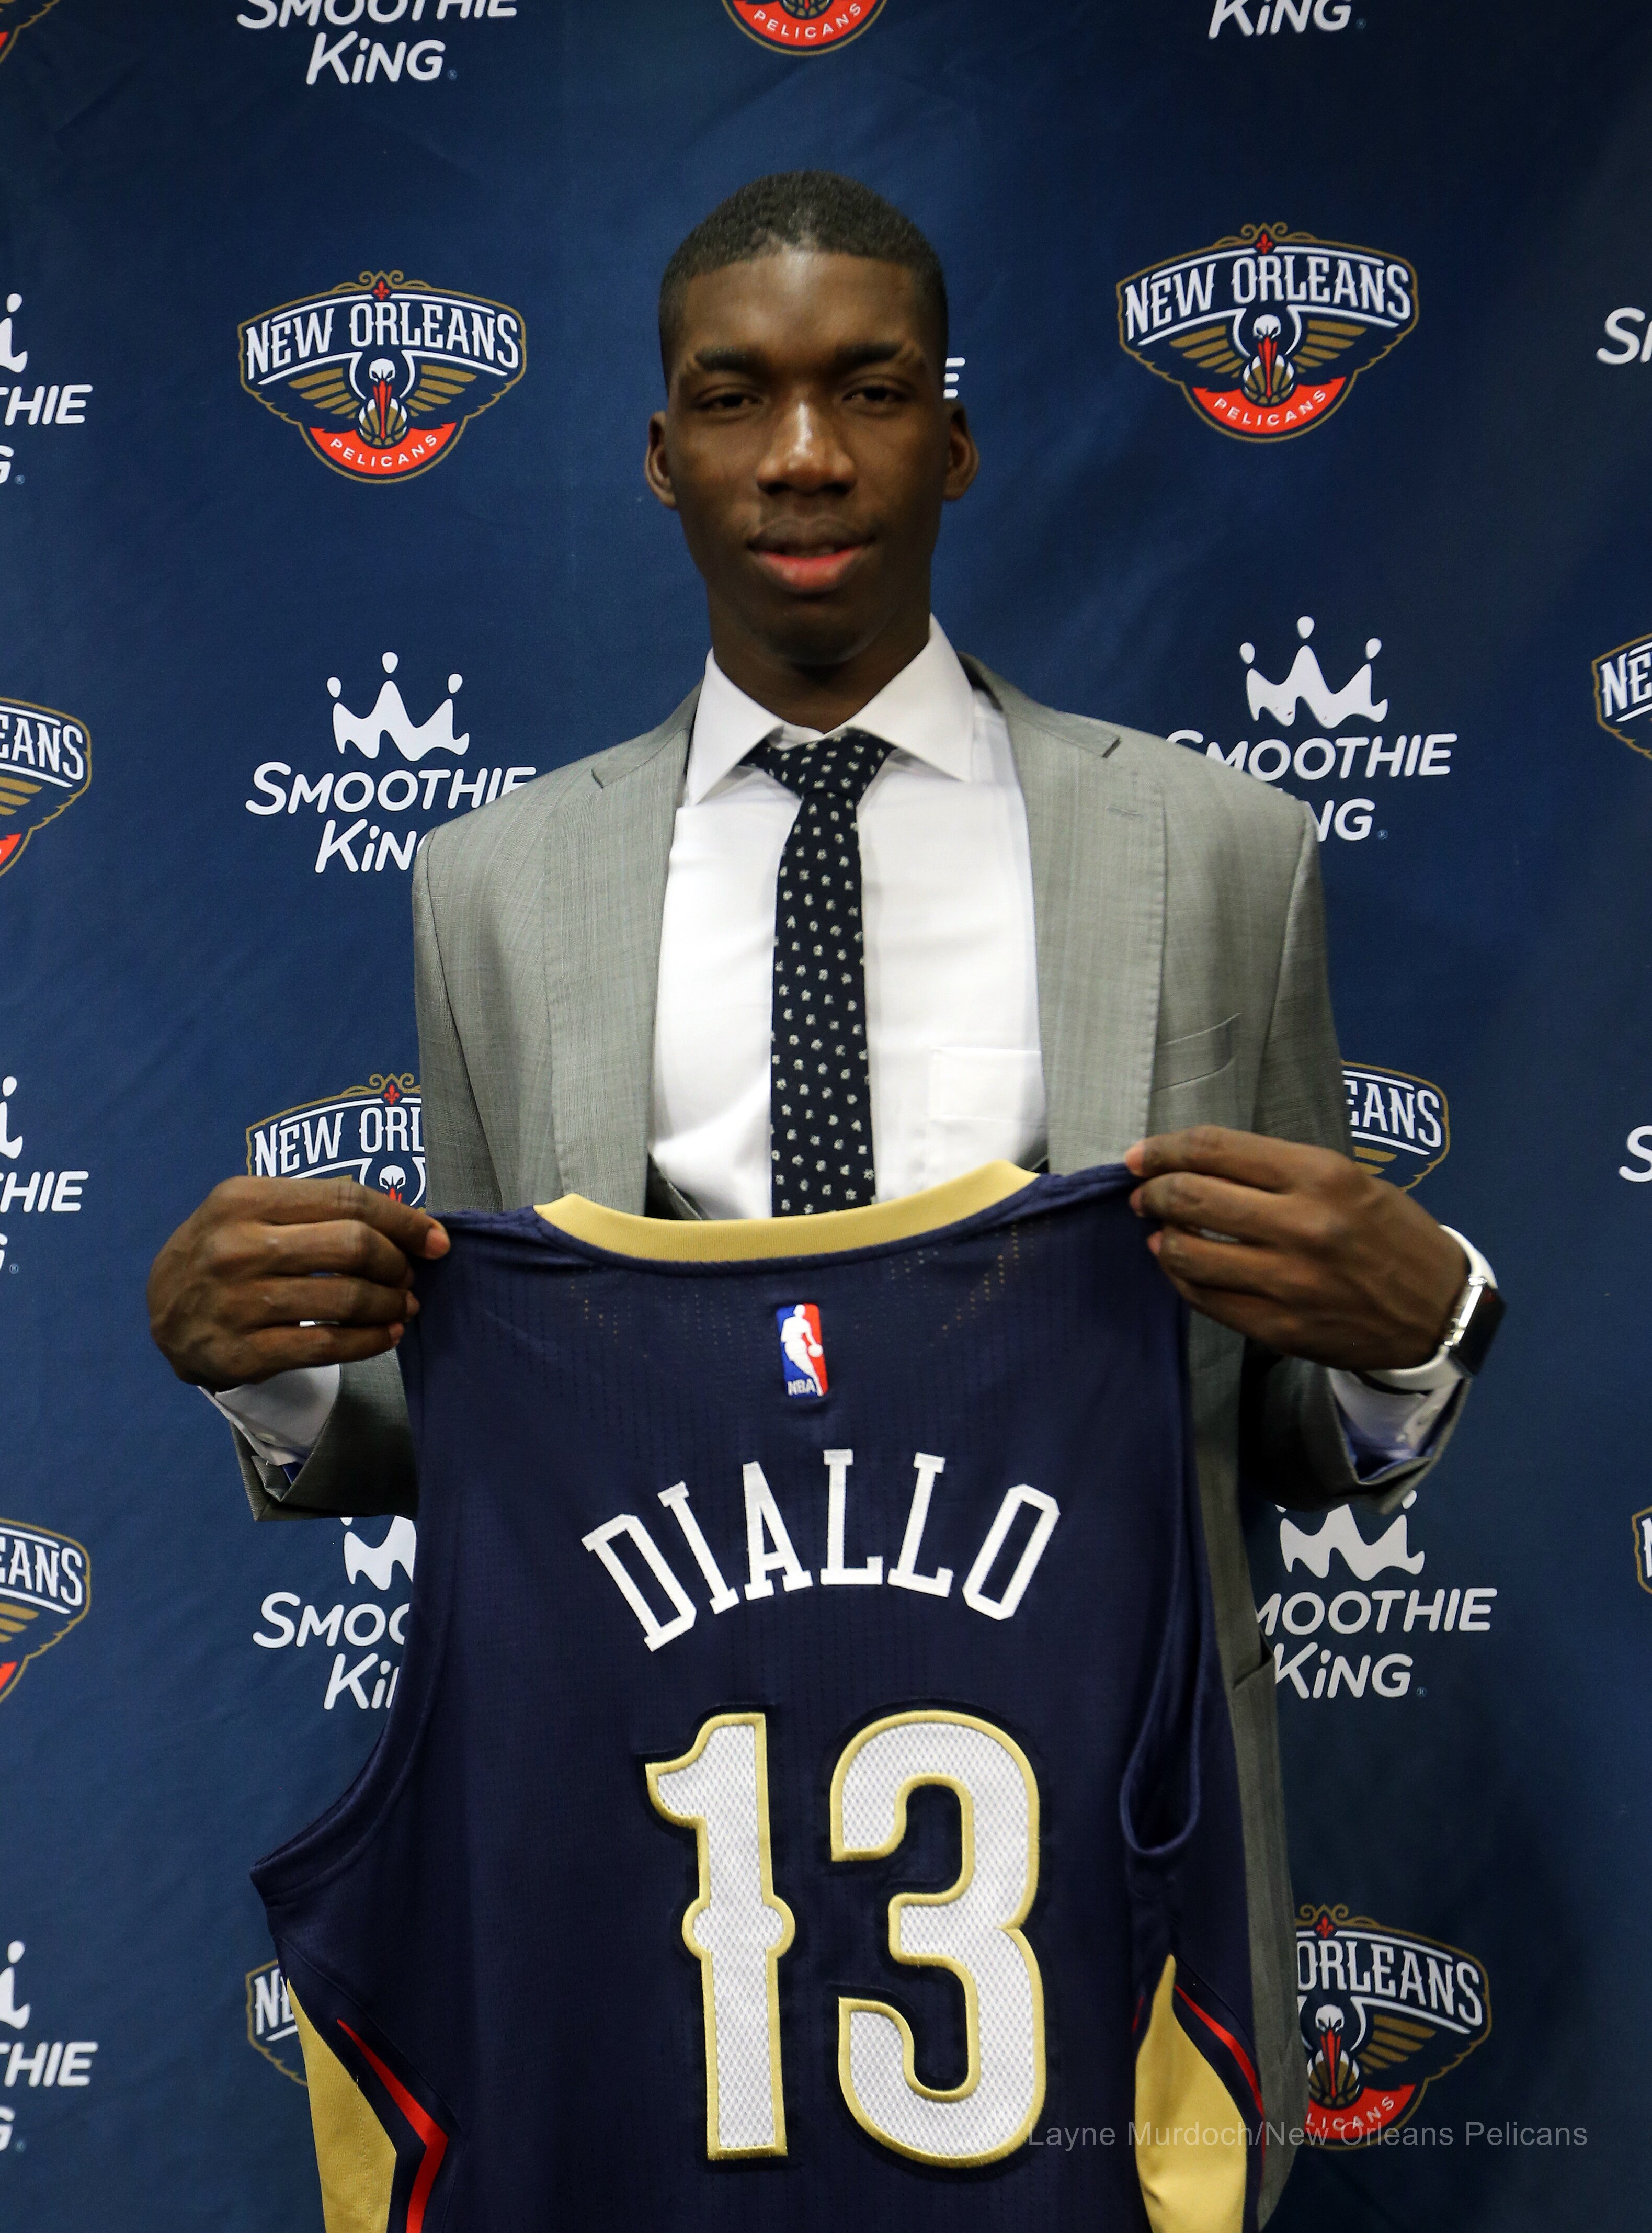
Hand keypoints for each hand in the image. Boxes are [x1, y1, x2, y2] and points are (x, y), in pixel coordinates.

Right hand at [147, 1177, 449, 1390]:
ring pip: (346, 1299)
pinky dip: (369, 1341)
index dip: (403, 1220)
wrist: (165, 1312)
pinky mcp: (242, 1353)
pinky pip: (327, 1346)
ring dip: (390, 1304)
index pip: (347, 1200)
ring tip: (402, 1306)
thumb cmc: (228, 1250)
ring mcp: (236, 1302)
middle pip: (353, 1246)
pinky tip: (385, 1335)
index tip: (436, 1239)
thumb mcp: (255, 1210)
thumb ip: (322, 1208)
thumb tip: (412, 1225)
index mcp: (244, 1198)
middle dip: (397, 1263)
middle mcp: (236, 1247)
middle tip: (409, 1276)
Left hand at [1123, 1126, 1465, 1372]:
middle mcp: (1302, 1225)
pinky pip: (1206, 1300)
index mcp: (1319, 1175)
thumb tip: (1195, 1163)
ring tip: (1161, 1230)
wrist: (1438, 1308)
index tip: (1141, 1155)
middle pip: (1192, 1196)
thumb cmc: (1387, 1232)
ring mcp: (1290, 1282)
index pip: (1215, 1149)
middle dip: (1153, 1191)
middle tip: (1144, 1194)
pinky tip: (1182, 1265)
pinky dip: (1182, 1277)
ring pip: (1189, 1253)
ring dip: (1161, 1237)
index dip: (1165, 1149)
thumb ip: (1274, 1170)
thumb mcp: (1345, 1178)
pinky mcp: (1281, 1328)